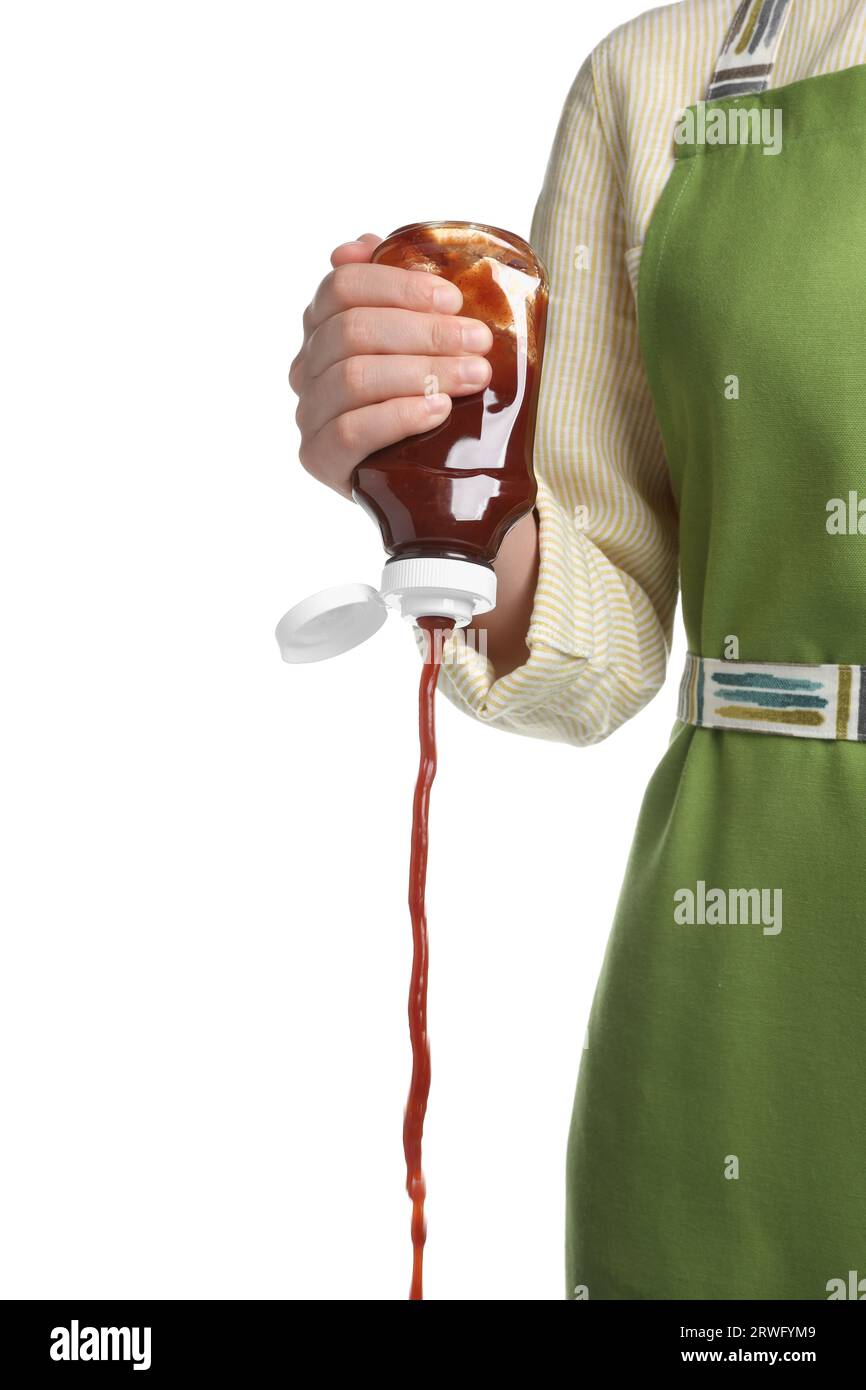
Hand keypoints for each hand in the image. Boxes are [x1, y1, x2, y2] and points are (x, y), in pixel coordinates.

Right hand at [288, 233, 492, 497]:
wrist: (427, 476)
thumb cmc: (425, 394)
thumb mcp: (420, 339)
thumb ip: (396, 291)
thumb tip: (361, 244)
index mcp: (322, 325)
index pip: (342, 286)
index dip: (398, 286)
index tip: (454, 299)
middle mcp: (307, 366)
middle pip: (352, 330)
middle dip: (424, 332)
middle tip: (479, 341)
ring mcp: (308, 413)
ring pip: (353, 378)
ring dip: (421, 371)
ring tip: (474, 376)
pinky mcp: (319, 458)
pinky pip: (350, 431)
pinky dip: (399, 415)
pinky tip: (438, 409)